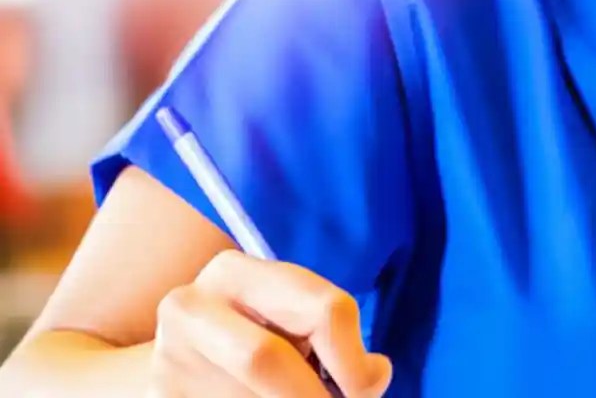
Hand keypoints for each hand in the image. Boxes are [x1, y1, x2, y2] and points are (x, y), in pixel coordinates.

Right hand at [148, 250, 391, 397]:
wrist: (173, 367)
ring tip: (285, 396)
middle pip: (267, 358)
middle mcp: (192, 307)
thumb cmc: (256, 340)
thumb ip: (335, 341)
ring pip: (248, 397)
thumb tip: (373, 375)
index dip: (355, 362)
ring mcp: (165, 358)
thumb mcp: (291, 324)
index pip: (325, 309)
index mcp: (238, 272)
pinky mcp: (160, 397)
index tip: (364, 388)